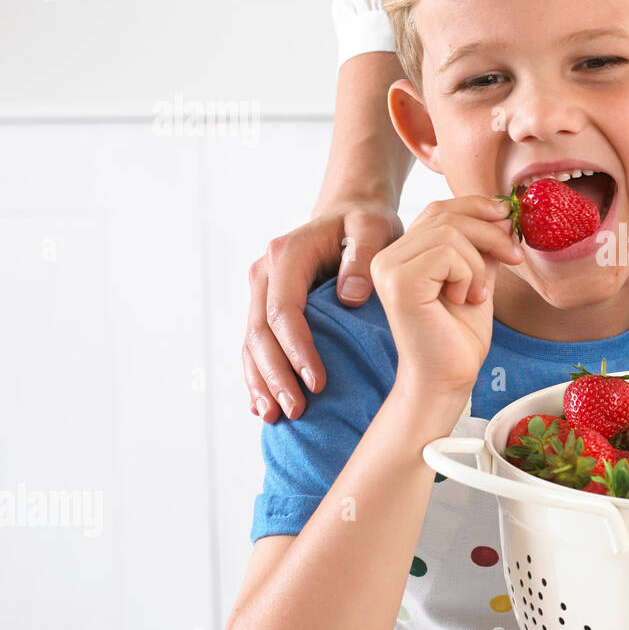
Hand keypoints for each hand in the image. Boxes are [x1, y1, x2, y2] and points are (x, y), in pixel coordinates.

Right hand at [243, 200, 403, 421]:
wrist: (351, 213)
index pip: (284, 311)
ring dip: (261, 382)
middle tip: (295, 409)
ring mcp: (262, 290)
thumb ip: (364, 257)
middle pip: (260, 332)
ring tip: (276, 417)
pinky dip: (258, 375)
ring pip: (252, 343)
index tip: (317, 382)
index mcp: (287, 255)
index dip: (297, 350)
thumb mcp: (375, 228)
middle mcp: (265, 273)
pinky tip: (263, 406)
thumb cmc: (367, 222)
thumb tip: (350, 297)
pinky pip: (256, 345)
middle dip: (275, 375)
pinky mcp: (267, 306)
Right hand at [370, 194, 523, 400]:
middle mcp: (387, 257)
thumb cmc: (458, 337)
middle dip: (490, 233)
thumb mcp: (476, 279)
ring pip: (450, 233)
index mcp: (402, 254)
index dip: (476, 207)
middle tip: (514, 257)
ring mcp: (388, 268)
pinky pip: (447, 254)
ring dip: (479, 263)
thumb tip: (502, 214)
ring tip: (477, 293)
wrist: (446, 379)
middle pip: (447, 216)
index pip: (439, 210)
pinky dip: (468, 275)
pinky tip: (464, 300)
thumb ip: (481, 248)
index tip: (508, 218)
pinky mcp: (399, 282)